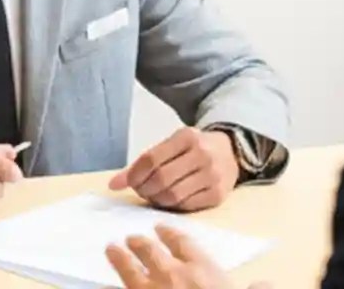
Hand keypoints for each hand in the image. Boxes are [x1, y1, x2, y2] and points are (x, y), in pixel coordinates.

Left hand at [106, 224, 269, 288]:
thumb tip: (265, 283)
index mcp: (202, 270)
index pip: (183, 244)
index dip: (170, 234)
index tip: (161, 228)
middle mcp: (173, 275)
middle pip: (151, 252)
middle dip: (140, 243)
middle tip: (130, 237)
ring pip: (130, 270)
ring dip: (120, 259)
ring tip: (111, 250)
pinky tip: (102, 287)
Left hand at [109, 128, 239, 211]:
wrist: (230, 152)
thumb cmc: (193, 149)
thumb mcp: (170, 146)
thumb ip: (143, 163)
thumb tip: (113, 184)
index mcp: (187, 136)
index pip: (152, 159)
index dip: (134, 174)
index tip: (128, 182)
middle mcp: (202, 154)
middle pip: (161, 179)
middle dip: (144, 189)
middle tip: (141, 190)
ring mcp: (213, 175)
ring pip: (172, 196)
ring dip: (156, 199)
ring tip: (154, 195)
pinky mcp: (218, 194)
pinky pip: (186, 206)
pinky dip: (172, 206)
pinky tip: (170, 199)